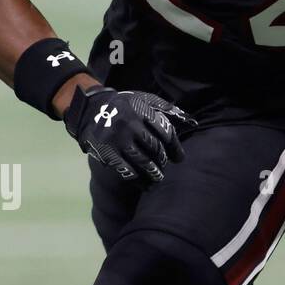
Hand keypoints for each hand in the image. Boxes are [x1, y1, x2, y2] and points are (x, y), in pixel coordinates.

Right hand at [64, 85, 194, 184]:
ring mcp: (117, 139)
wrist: (91, 109)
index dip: (175, 147)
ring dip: (153, 172)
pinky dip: (136, 179)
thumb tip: (193, 122)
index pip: (165, 132)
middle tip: (165, 166)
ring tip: (158, 178)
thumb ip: (168, 110)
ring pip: (141, 160)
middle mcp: (130, 124)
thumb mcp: (146, 100)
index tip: (179, 159)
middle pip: (154, 147)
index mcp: (142, 111)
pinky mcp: (106, 152)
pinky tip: (143, 184)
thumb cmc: (126, 106)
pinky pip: (124, 169)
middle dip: (163, 159)